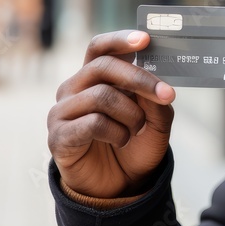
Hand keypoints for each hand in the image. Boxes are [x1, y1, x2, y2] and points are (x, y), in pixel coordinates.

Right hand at [48, 30, 175, 197]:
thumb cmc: (135, 145)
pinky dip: (117, 132)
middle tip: (166, 94)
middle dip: (140, 79)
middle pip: (103, 67)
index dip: (120, 40)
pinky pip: (93, 122)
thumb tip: (156, 84)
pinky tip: (121, 140)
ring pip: (102, 96)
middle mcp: (74, 89)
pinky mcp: (58, 136)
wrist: (121, 186)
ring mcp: (63, 112)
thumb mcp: (157, 121)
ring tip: (136, 130)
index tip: (145, 39)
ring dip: (131, 114)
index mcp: (95, 77)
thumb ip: (156, 99)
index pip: (100, 48)